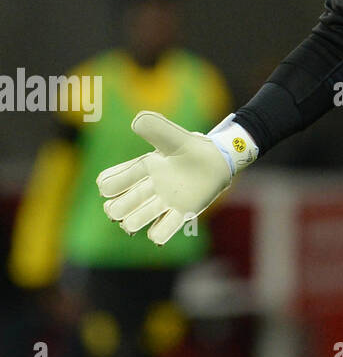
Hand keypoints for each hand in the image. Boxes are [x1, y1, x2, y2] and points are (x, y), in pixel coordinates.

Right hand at [96, 111, 232, 246]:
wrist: (218, 160)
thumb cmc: (192, 147)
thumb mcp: (173, 137)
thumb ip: (156, 128)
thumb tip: (136, 122)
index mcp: (141, 169)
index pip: (111, 182)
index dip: (110, 185)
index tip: (114, 184)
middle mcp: (148, 189)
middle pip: (119, 206)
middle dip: (118, 208)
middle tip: (127, 205)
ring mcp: (163, 203)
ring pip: (135, 220)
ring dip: (134, 221)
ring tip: (137, 219)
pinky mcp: (181, 214)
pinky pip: (162, 232)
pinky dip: (158, 234)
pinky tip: (158, 232)